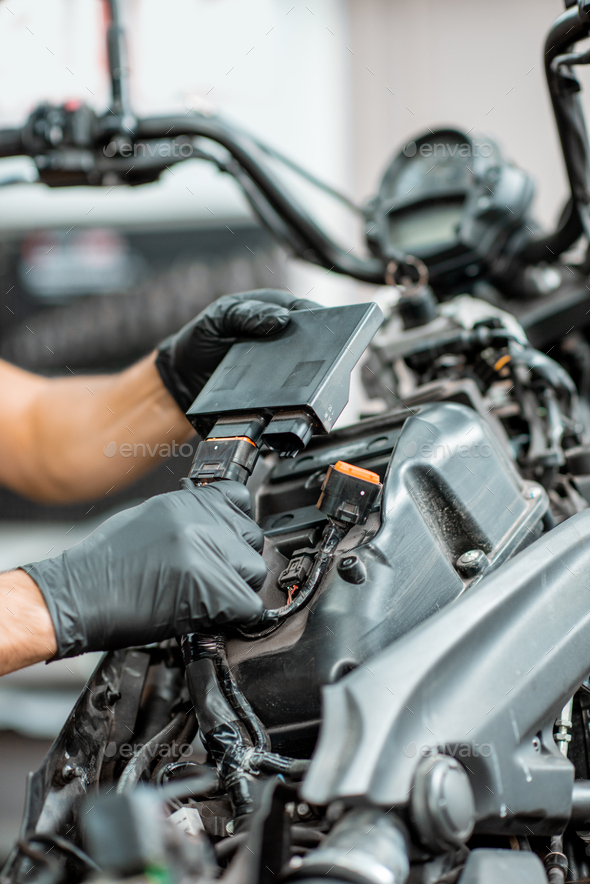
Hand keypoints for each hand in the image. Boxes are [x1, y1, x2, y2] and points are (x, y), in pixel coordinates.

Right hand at [24, 480, 266, 658]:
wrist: (77, 597)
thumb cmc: (103, 565)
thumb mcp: (150, 518)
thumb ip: (189, 517)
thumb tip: (215, 526)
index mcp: (189, 501)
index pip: (240, 500)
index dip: (234, 525)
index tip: (227, 540)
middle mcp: (203, 522)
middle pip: (251, 539)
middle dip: (235, 559)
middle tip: (209, 577)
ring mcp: (211, 555)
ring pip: (253, 572)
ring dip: (236, 588)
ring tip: (204, 597)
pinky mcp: (215, 592)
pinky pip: (249, 608)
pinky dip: (234, 618)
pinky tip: (209, 617)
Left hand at [155, 289, 318, 411]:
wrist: (183, 380)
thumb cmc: (199, 341)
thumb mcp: (217, 318)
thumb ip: (245, 313)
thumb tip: (281, 318)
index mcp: (270, 309)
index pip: (303, 309)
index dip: (318, 317)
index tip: (326, 327)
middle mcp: (279, 335)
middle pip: (311, 338)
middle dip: (320, 345)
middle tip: (323, 353)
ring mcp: (279, 361)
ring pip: (307, 364)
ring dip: (311, 370)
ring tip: (313, 374)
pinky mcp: (275, 386)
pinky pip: (293, 387)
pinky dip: (297, 390)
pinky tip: (298, 392)